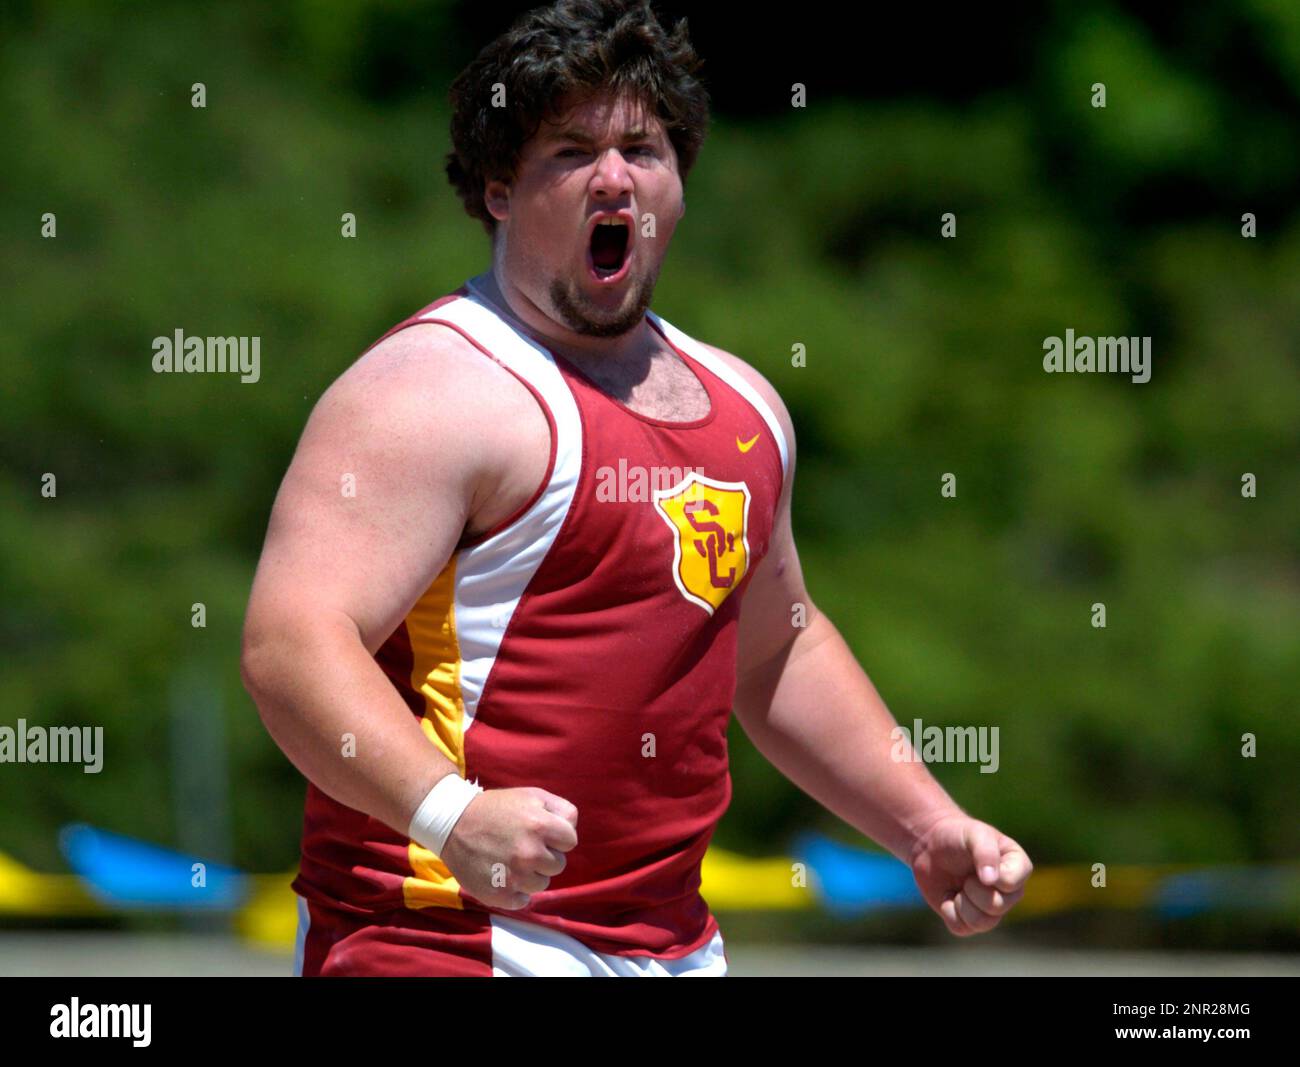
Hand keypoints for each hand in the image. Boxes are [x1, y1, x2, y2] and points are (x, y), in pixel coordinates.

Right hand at [439, 786, 578, 909]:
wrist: (453, 823)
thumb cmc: (497, 808)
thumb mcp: (532, 795)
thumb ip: (562, 810)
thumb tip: (572, 832)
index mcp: (540, 826)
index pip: (570, 841)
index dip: (557, 836)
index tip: (540, 832)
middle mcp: (529, 853)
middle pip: (558, 865)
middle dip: (545, 855)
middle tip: (523, 845)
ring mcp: (514, 877)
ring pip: (541, 884)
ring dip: (531, 874)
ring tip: (511, 858)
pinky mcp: (499, 895)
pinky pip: (523, 900)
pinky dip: (515, 891)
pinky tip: (502, 874)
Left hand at [908, 813, 1031, 935]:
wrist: (930, 845)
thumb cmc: (957, 835)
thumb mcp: (973, 833)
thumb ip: (985, 852)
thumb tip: (991, 881)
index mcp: (1018, 868)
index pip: (1012, 884)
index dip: (991, 876)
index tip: (977, 860)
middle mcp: (1010, 892)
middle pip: (997, 906)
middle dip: (972, 889)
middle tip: (966, 875)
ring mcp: (991, 908)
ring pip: (982, 923)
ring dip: (962, 903)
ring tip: (959, 886)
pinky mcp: (970, 920)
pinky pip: (963, 928)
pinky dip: (949, 912)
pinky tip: (949, 896)